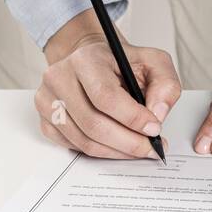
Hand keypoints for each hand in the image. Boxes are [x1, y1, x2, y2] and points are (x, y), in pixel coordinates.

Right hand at [37, 8, 181, 157]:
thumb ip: (165, 85)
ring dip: (117, 151)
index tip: (155, 128)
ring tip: (140, 148)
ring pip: (84, 140)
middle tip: (151, 147)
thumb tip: (157, 114)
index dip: (132, 118)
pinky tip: (119, 146)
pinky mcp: (46, 120)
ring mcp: (48, 101)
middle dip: (129, 142)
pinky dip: (102, 152)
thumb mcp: (153, 62)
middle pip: (94, 124)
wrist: (92, 60)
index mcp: (85, 59)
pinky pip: (74, 146)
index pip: (106, 97)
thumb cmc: (121, 62)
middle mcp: (59, 78)